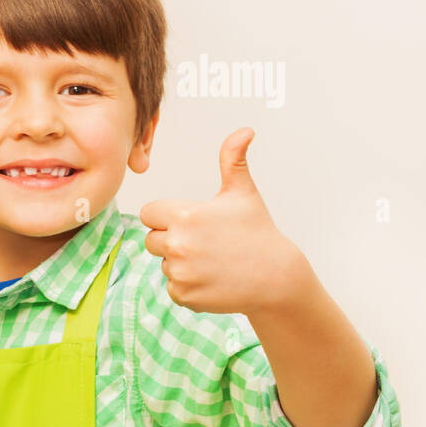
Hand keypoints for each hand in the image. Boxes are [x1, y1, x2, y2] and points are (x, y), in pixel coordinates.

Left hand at [138, 128, 307, 315]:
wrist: (277, 278)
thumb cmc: (258, 233)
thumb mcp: (243, 194)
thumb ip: (233, 160)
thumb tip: (244, 131)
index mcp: (184, 216)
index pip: (148, 213)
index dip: (165, 216)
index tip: (189, 220)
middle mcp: (177, 244)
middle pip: (151, 239)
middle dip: (171, 239)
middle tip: (205, 242)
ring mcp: (180, 272)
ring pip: (163, 263)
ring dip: (181, 262)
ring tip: (212, 260)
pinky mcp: (184, 295)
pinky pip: (172, 287)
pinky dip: (188, 285)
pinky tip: (212, 279)